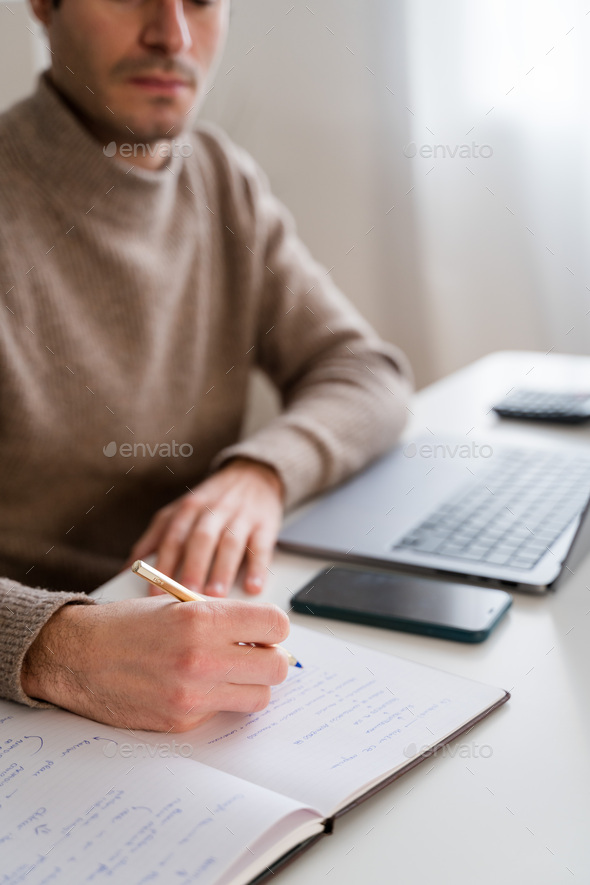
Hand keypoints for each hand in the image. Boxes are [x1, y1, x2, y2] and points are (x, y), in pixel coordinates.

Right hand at [21, 596, 289, 731]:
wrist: (77, 657)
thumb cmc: (126, 626)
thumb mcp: (177, 604)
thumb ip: (222, 617)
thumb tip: (264, 634)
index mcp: (202, 618)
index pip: (275, 625)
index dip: (274, 627)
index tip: (265, 630)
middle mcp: (201, 657)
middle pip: (276, 667)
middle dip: (270, 659)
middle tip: (254, 654)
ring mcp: (192, 694)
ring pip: (258, 697)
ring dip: (250, 685)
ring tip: (228, 672)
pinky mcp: (182, 721)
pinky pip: (222, 713)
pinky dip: (217, 701)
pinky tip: (193, 686)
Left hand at [127, 458, 283, 597]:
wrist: (253, 475)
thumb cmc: (211, 502)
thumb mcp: (179, 511)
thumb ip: (154, 538)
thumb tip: (125, 571)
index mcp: (188, 508)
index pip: (172, 537)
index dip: (163, 564)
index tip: (154, 593)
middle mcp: (213, 511)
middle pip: (200, 539)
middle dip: (192, 567)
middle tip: (186, 594)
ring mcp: (241, 516)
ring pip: (230, 543)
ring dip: (222, 570)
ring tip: (216, 595)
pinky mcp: (266, 524)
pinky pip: (261, 547)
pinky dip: (257, 568)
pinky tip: (253, 587)